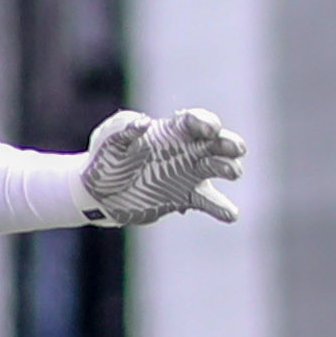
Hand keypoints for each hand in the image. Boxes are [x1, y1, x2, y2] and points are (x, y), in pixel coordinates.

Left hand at [80, 108, 246, 226]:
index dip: (205, 122)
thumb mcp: (109, 139)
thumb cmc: (104, 159)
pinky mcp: (184, 197)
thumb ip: (124, 128)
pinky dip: (221, 207)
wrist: (99, 193)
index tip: (209, 129)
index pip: (194, 121)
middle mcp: (185, 150)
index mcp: (170, 131)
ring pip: (218, 168)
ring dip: (229, 168)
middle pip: (216, 143)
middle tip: (236, 149)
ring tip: (232, 172)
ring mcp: (188, 174)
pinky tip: (231, 214)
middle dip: (229, 143)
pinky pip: (208, 201)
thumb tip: (144, 122)